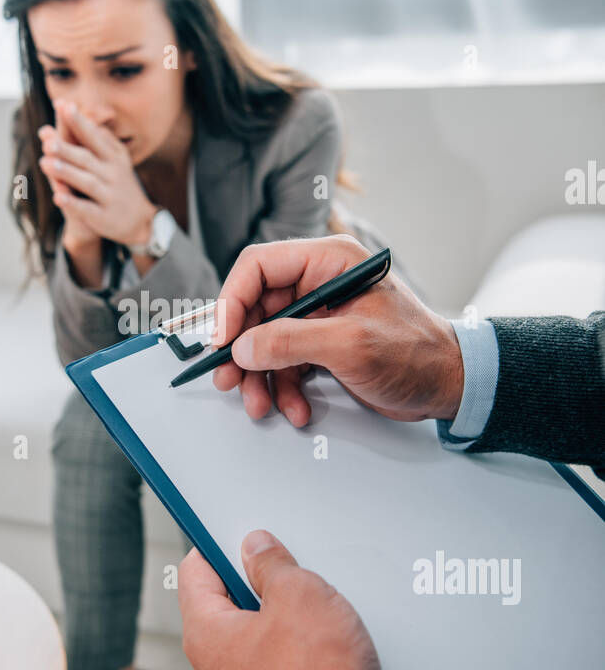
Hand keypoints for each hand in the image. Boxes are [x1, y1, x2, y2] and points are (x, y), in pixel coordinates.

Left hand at [38, 100, 155, 246]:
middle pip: (87, 159)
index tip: (63, 105)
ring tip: (46, 163)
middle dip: (67, 149)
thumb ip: (96, 136)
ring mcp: (109, 196)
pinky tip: (57, 198)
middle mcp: (112, 174)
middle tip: (47, 141)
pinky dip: (73, 203)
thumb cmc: (118, 181)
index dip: (78, 121)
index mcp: (113, 156)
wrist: (139, 220)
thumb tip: (75, 111)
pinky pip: (87, 209)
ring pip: (86, 182)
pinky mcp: (104, 217)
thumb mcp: (114, 158)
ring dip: (66, 173)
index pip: (93, 136)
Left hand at [178, 532, 382, 669]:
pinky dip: (286, 662)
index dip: (217, 550)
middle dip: (253, 591)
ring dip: (273, 628)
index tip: (239, 541)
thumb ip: (271, 564)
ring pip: (247, 647)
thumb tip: (256, 550)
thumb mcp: (300, 593)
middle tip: (288, 581)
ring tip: (311, 623)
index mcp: (204, 636)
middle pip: (221, 612)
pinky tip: (317, 659)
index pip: (194, 576)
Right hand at [212, 235, 463, 424]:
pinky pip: (284, 362)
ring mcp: (319, 314)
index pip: (259, 266)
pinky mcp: (322, 344)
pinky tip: (295, 408)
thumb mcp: (350, 346)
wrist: (449, 385)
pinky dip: (283, 388)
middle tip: (228, 379)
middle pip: (256, 308)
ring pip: (265, 340)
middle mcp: (320, 282)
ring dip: (259, 377)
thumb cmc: (416, 353)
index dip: (232, 301)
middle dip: (242, 349)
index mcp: (329, 261)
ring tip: (260, 405)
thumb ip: (291, 342)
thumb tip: (243, 347)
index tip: (221, 338)